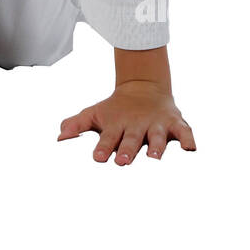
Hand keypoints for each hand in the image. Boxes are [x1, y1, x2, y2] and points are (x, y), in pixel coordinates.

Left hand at [57, 80, 196, 163]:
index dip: (104, 147)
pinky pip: (184, 131)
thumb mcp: (95, 114)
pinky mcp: (174, 122)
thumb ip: (76, 124)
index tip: (98, 157)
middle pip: (132, 138)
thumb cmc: (116, 110)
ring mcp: (156, 123)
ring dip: (156, 146)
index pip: (109, 137)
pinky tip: (190, 148)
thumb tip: (58, 137)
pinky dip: (188, 138)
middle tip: (122, 161)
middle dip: (128, 150)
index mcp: (117, 124)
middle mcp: (137, 125)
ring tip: (155, 157)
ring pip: (157, 136)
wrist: (143, 87)